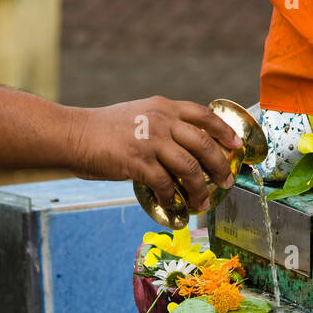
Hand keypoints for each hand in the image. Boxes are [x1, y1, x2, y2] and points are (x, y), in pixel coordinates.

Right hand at [70, 97, 242, 212]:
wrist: (76, 134)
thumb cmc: (106, 129)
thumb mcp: (141, 115)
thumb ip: (165, 125)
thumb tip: (187, 148)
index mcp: (164, 107)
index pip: (204, 115)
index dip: (224, 131)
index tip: (236, 145)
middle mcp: (162, 121)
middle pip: (204, 144)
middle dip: (219, 166)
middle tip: (225, 181)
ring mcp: (151, 141)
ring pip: (189, 168)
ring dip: (200, 188)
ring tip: (203, 201)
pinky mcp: (138, 162)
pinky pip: (165, 184)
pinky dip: (173, 198)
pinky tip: (174, 205)